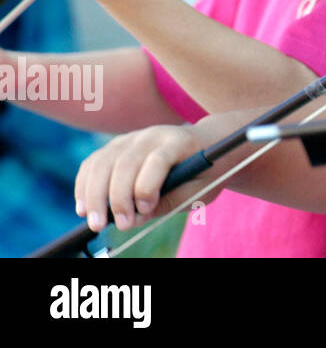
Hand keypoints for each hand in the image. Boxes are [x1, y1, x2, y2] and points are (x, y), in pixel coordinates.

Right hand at [74, 125, 202, 231]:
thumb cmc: (203, 171)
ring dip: (94, 196)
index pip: (157, 160)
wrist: (206, 144)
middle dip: (118, 198)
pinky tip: (84, 207)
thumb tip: (133, 218)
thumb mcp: (197, 188)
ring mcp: (132, 137)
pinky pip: (93, 163)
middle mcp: (152, 135)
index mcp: (179, 142)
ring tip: (96, 223)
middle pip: (125, 163)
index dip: (147, 187)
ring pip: (103, 163)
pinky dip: (84, 186)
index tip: (145, 210)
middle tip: (120, 225)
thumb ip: (168, 202)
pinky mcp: (116, 146)